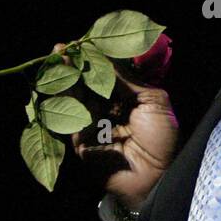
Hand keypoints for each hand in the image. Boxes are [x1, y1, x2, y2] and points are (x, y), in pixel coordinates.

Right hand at [49, 42, 178, 212]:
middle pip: (85, 83)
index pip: (105, 73)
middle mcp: (106, 109)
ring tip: (57, 61)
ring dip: (64, 80)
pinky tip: (59, 86)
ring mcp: (92, 125)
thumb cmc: (163, 138)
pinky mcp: (81, 142)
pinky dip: (61, 103)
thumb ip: (129, 80)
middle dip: (73, 66)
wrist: (158, 177)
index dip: (93, 58)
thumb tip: (107, 55)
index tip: (80, 43)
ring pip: (73, 99)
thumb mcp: (153, 101)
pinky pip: (68, 121)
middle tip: (61, 48)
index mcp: (125, 98)